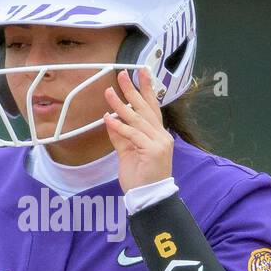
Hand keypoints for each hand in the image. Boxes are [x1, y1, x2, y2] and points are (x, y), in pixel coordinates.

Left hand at [104, 67, 172, 192]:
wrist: (148, 198)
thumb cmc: (140, 177)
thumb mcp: (127, 153)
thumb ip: (120, 136)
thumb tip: (110, 120)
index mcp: (158, 135)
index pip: (152, 108)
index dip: (146, 89)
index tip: (141, 72)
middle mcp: (162, 136)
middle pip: (146, 109)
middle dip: (133, 90)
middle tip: (122, 75)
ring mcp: (159, 143)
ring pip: (137, 120)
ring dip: (121, 106)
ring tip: (109, 93)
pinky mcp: (153, 151)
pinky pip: (133, 135)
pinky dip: (120, 127)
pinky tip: (108, 119)